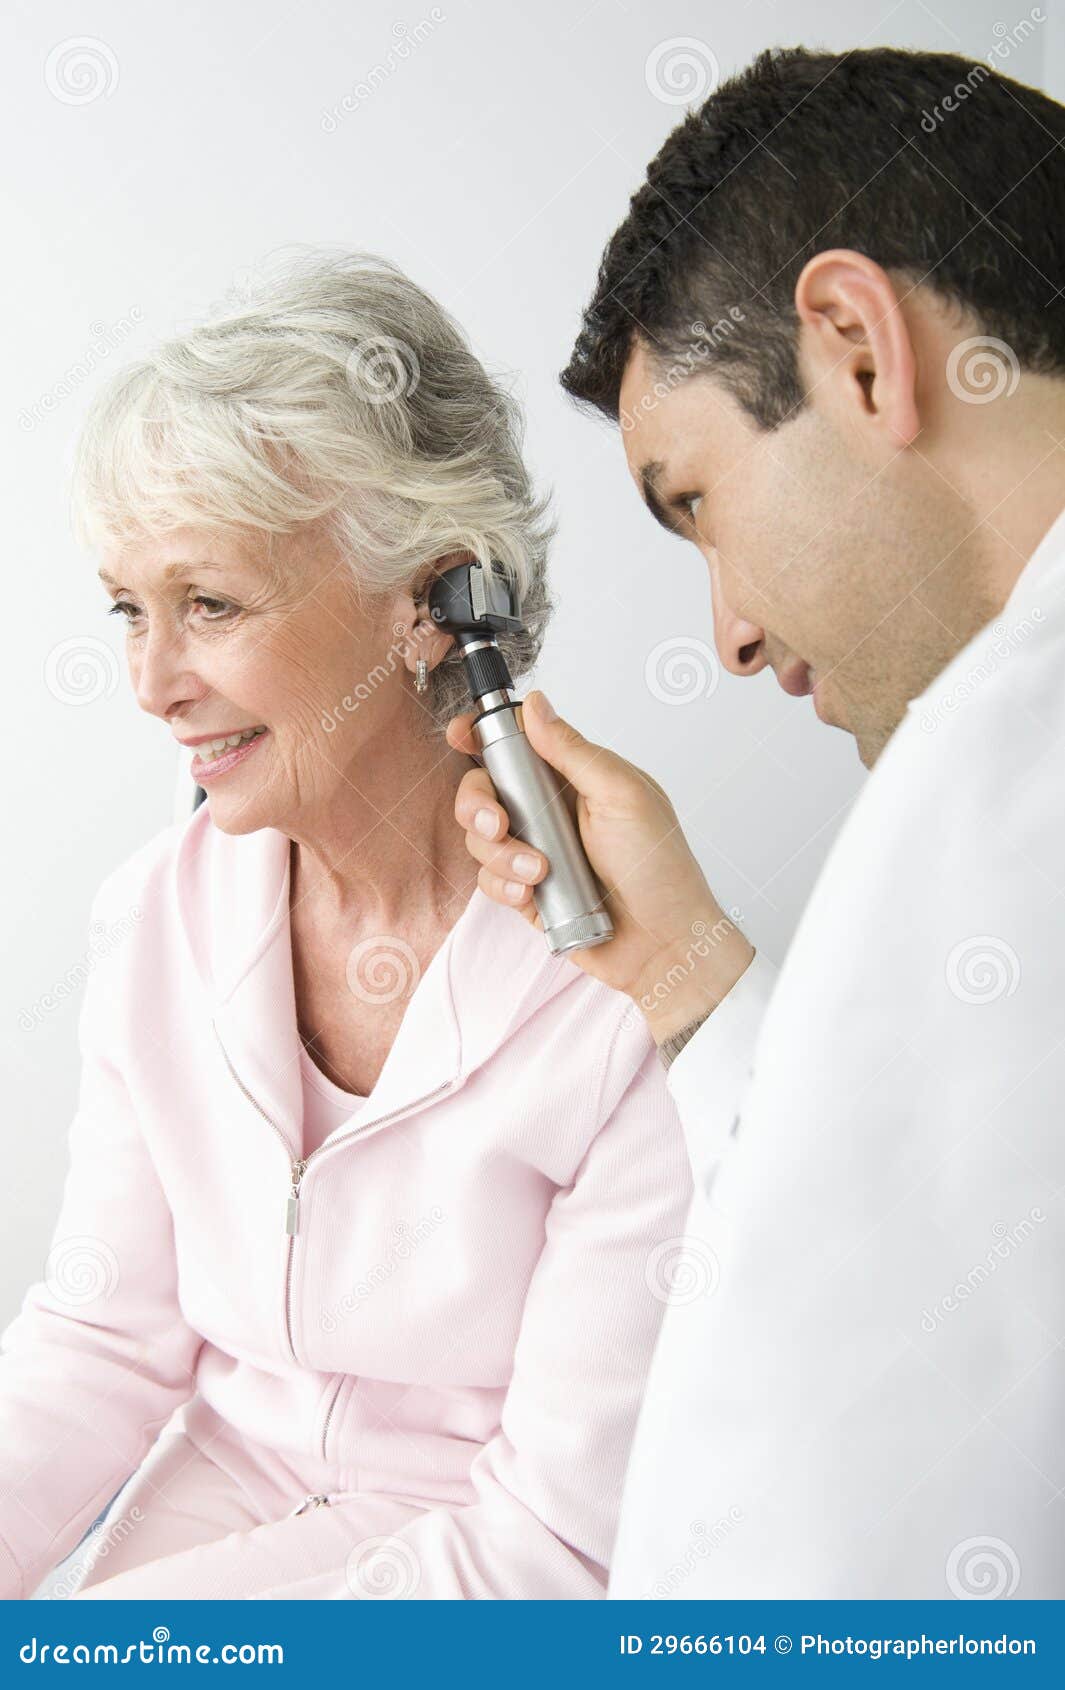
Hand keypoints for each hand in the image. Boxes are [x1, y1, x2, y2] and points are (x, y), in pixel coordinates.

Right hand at [446, 690, 755, 1042]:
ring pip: (481, 837)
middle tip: (498, 825)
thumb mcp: (621, 795)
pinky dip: (505, 886)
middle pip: (484, 789)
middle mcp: (550, 809)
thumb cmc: (659, 866)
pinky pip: (490, 880)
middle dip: (478, 804)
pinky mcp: (527, 891)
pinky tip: (532, 895)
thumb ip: (573, 750)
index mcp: (574, 776)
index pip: (518, 743)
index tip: (462, 737)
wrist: (662, 944)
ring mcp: (536, 850)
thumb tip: (536, 703)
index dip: (483, 735)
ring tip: (538, 873)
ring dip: (501, 855)